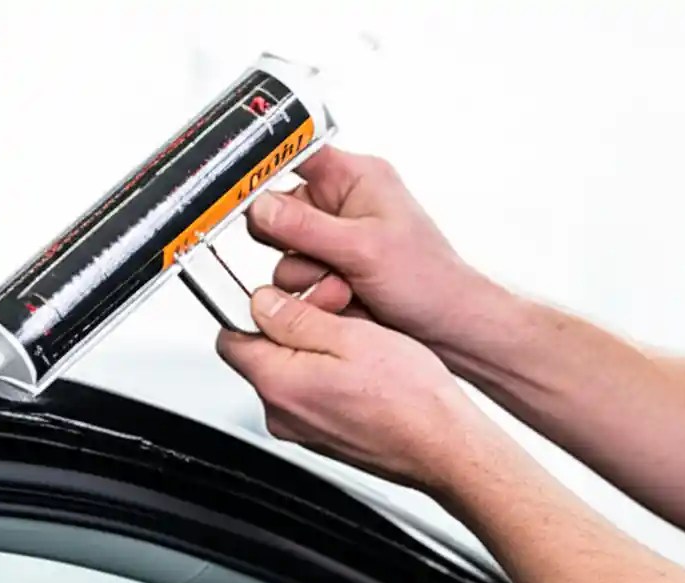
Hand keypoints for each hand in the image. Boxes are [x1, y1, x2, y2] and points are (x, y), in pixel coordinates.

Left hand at [217, 285, 488, 490]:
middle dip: (292, 325)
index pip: (231, 337)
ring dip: (313, 349)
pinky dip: (326, 375)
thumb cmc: (411, 400)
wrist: (444, 448)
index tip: (287, 298)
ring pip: (288, 373)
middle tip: (336, 312)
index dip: (257, 309)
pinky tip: (362, 369)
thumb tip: (261, 303)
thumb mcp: (352, 336)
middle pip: (261, 353)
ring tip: (357, 342)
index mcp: (278, 384)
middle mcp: (280, 413)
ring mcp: (299, 429)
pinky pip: (309, 395)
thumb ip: (295, 318)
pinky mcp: (320, 437)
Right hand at [247, 146, 503, 345]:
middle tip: (314, 256)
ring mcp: (333, 239)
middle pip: (278, 208)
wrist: (448, 328)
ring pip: (282, 249)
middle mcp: (341, 203)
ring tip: (340, 288)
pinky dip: (308, 292)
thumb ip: (306, 227)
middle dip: (289, 241)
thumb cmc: (428, 280)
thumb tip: (260, 207)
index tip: (237, 187)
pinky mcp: (328, 269)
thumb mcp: (363, 249)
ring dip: (302, 274)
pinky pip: (293, 276)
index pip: (296, 152)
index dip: (264, 167)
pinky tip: (338, 299)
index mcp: (356, 177)